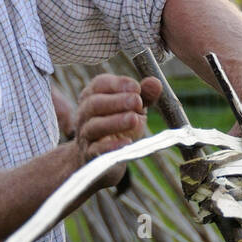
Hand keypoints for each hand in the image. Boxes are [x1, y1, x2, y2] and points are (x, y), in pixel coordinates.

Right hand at [73, 74, 161, 188]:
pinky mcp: (90, 155)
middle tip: (137, 101)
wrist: (103, 159)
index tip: (137, 88)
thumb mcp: (133, 109)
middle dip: (117, 101)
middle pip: (94, 104)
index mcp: (93, 96)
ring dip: (115, 121)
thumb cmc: (119, 127)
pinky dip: (111, 146)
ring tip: (134, 119)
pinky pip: (97, 150)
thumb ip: (144, 96)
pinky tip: (127, 142)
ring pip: (94, 126)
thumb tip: (156, 83)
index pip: (99, 84)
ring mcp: (85, 135)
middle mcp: (85, 114)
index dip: (117, 84)